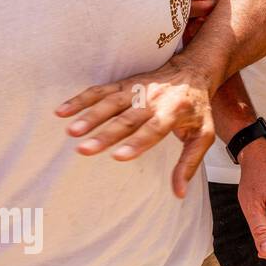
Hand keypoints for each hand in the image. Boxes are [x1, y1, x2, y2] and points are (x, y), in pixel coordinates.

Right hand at [55, 58, 214, 197]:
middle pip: (127, 118)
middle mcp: (153, 100)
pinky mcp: (124, 84)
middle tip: (84, 150)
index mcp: (174, 112)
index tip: (118, 157)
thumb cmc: (198, 108)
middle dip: (105, 134)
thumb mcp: (203, 135)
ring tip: (71, 131)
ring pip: (110, 103)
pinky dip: (80, 99)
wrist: (194, 71)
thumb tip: (179, 193)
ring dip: (89, 116)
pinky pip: (100, 91)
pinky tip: (61, 111)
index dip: (136, 143)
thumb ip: (189, 164)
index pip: (154, 129)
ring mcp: (137, 90)